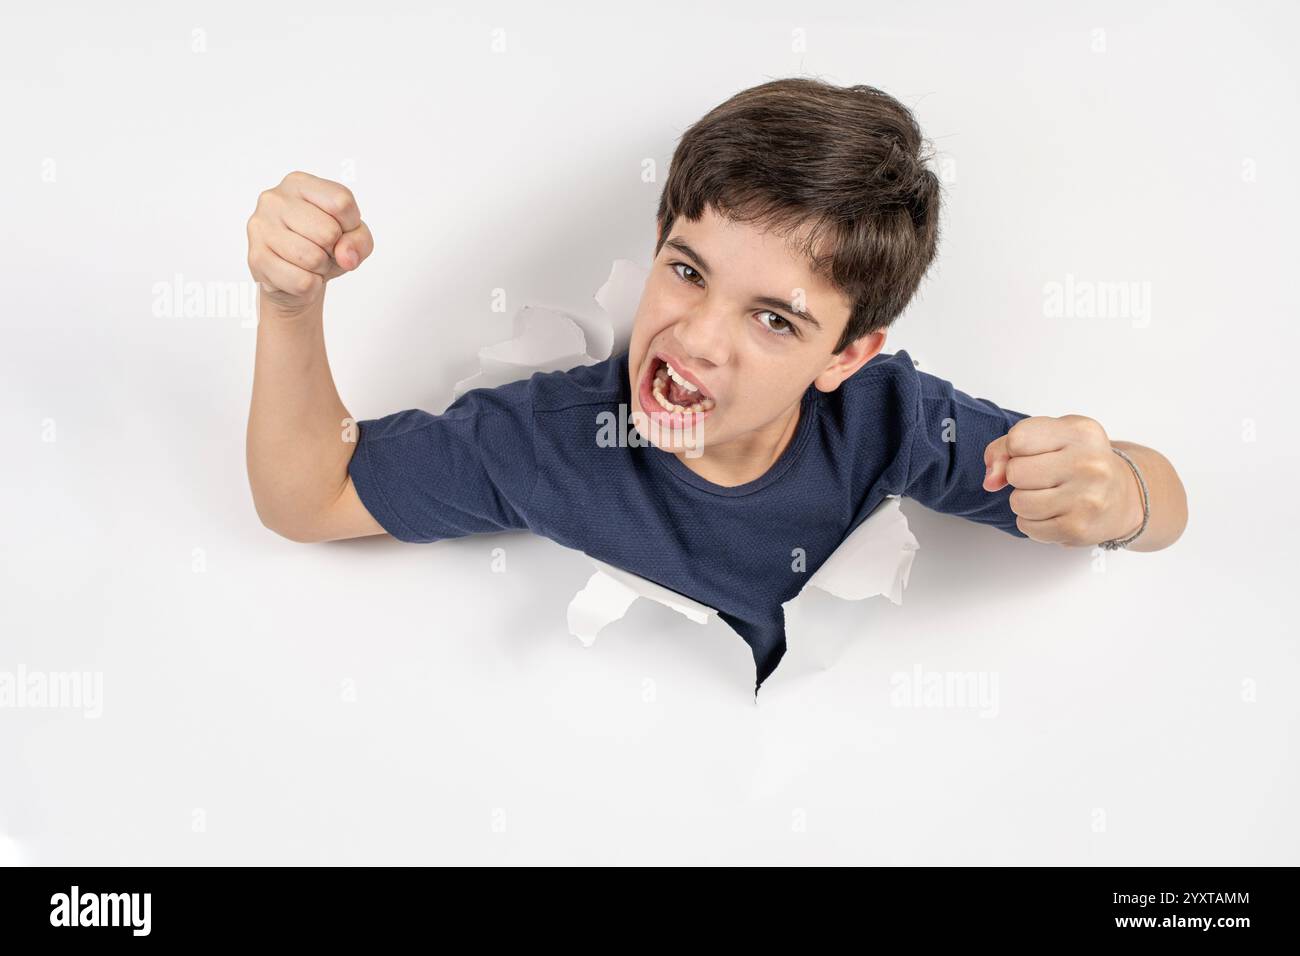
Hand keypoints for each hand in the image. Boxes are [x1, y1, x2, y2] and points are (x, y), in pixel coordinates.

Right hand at [246, 170, 373, 314]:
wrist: (294, 277)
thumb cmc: (324, 247)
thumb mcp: (353, 237)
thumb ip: (360, 241)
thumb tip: (345, 256)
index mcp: (299, 183)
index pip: (341, 201)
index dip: (351, 224)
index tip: (341, 230)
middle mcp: (275, 199)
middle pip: (328, 232)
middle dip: (334, 250)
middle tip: (322, 250)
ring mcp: (261, 227)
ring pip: (313, 258)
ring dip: (321, 269)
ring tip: (311, 263)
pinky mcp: (256, 258)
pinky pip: (301, 282)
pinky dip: (310, 286)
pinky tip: (298, 275)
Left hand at [982, 415, 1143, 546]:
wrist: (1125, 496)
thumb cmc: (1081, 462)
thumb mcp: (1051, 437)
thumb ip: (1008, 447)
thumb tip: (991, 479)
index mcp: (1081, 432)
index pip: (1018, 439)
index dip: (1013, 450)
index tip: (1031, 453)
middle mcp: (1088, 463)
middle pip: (1016, 472)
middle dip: (1019, 477)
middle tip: (1044, 477)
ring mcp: (1086, 498)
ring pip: (1018, 502)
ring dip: (1024, 501)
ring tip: (1048, 495)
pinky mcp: (1078, 529)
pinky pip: (1027, 526)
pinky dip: (1033, 522)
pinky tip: (1054, 513)